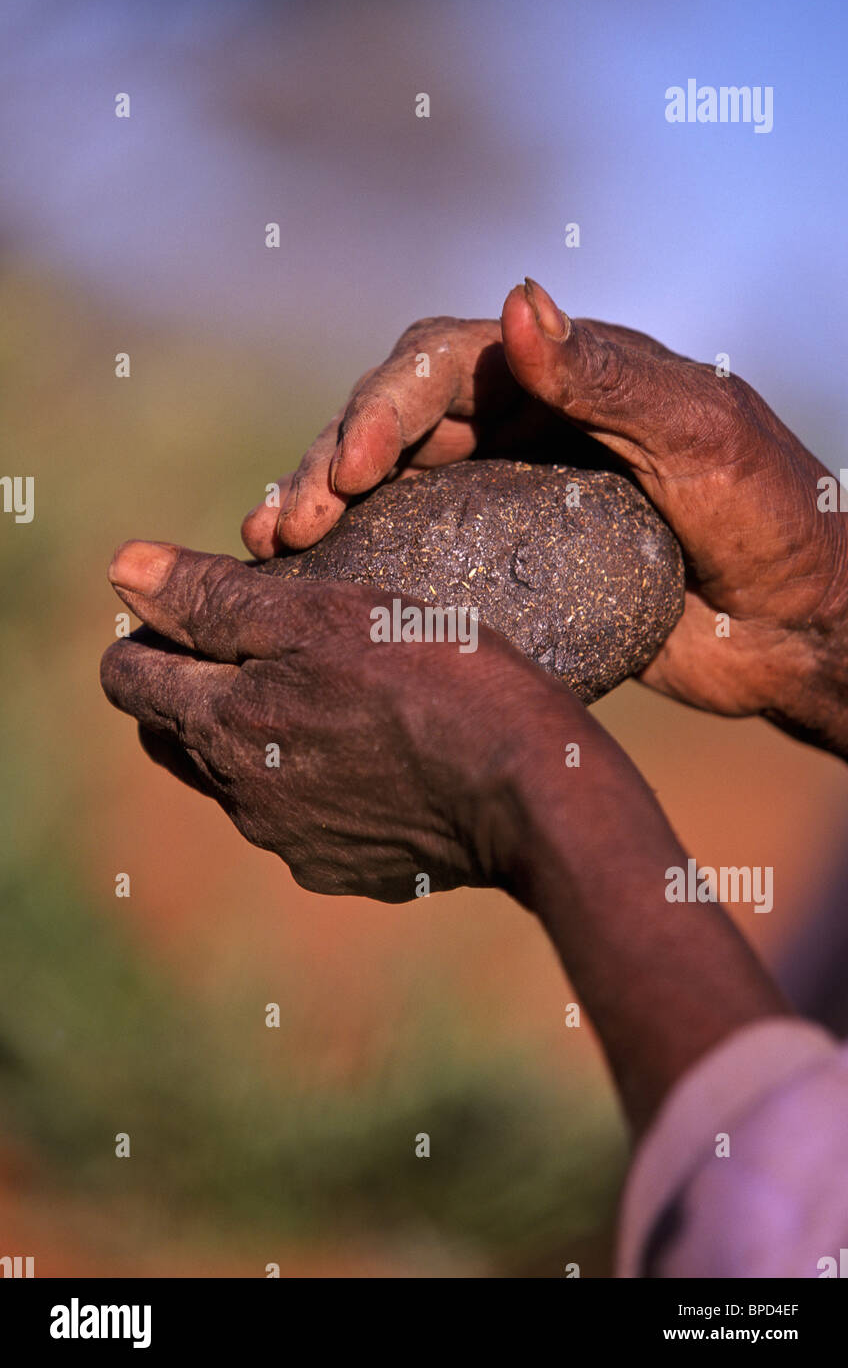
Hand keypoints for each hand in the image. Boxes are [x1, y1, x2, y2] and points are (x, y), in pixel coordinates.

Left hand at [100, 540, 608, 902]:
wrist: (527, 792)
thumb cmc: (433, 680)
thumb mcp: (324, 613)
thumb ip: (215, 597)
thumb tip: (122, 567)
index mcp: (222, 725)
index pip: (129, 678)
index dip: (148, 634)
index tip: (195, 608)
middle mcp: (242, 796)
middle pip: (174, 734)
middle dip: (191, 686)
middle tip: (257, 644)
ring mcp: (293, 842)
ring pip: (239, 778)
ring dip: (260, 734)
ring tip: (332, 693)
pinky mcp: (346, 869)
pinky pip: (304, 819)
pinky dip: (319, 781)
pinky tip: (379, 754)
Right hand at [243, 282, 847, 752]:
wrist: (799, 625)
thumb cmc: (772, 515)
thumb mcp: (701, 434)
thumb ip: (611, 374)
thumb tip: (518, 302)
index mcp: (560, 375)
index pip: (441, 365)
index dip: (382, 407)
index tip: (353, 469)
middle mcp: (521, 425)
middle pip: (394, 423)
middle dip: (331, 463)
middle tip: (287, 524)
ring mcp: (505, 495)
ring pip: (389, 487)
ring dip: (324, 508)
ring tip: (269, 549)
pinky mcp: (501, 565)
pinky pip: (414, 553)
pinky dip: (360, 564)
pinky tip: (315, 591)